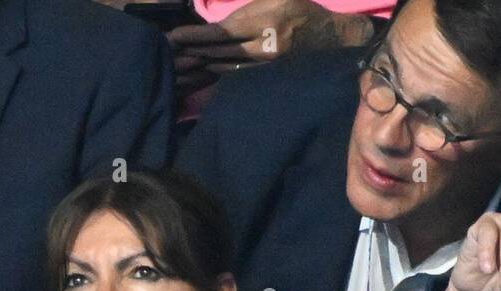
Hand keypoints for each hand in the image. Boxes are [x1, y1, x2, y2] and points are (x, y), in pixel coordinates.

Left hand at [168, 0, 350, 83]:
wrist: (330, 38)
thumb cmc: (301, 9)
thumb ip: (249, 3)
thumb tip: (220, 17)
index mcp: (265, 20)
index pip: (222, 31)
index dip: (196, 36)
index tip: (176, 36)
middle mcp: (264, 45)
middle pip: (219, 51)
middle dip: (193, 51)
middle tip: (170, 50)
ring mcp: (266, 63)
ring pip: (225, 65)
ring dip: (202, 62)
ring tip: (181, 60)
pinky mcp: (267, 74)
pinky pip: (237, 73)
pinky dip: (218, 70)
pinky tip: (205, 66)